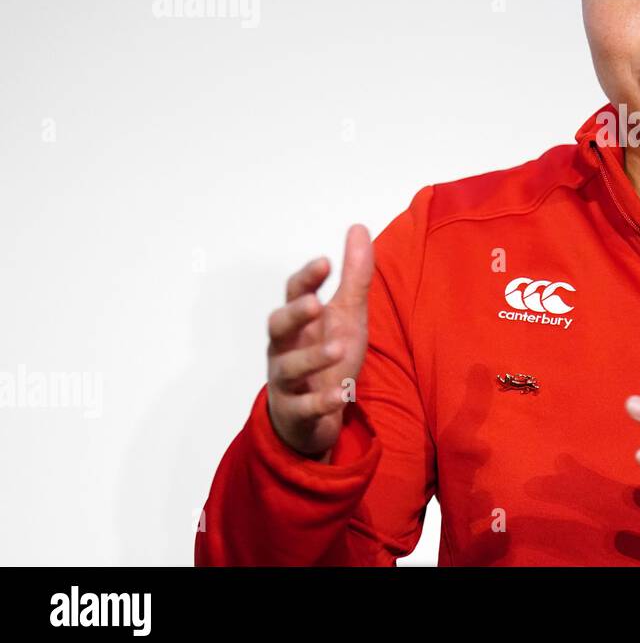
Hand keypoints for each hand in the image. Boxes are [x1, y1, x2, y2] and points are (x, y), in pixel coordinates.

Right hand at [265, 224, 372, 459]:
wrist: (313, 415)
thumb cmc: (327, 356)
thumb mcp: (347, 314)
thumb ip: (354, 276)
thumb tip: (358, 227)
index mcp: (299, 321)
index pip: (295, 293)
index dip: (307, 278)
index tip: (325, 262)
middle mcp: (286, 347)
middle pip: (278, 326)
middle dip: (294, 313)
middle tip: (315, 303)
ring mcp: (287, 380)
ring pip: (289, 367)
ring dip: (312, 357)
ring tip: (338, 348)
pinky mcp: (297, 411)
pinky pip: (305, 407)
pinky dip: (321, 402)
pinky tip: (340, 395)